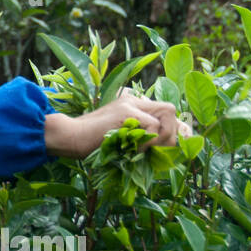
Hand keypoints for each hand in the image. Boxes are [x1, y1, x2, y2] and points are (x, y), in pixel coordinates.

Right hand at [45, 87, 192, 158]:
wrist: (71, 136)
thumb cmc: (91, 144)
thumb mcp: (122, 139)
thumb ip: (141, 138)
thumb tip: (170, 147)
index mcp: (132, 105)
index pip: (166, 111)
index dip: (178, 127)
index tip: (180, 143)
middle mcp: (133, 100)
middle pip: (170, 110)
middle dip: (172, 134)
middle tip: (159, 150)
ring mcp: (130, 104)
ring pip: (166, 117)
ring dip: (160, 139)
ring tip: (143, 149)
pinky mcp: (126, 111)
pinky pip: (153, 128)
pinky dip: (147, 142)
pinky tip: (133, 147)